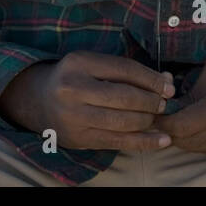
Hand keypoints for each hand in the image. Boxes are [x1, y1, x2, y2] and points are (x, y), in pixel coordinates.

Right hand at [0, 51, 176, 151]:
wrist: (37, 100)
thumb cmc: (74, 78)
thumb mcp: (93, 65)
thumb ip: (127, 71)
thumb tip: (166, 80)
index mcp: (79, 63)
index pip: (125, 70)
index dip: (151, 79)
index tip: (168, 86)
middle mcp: (73, 89)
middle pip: (125, 97)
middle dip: (151, 101)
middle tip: (164, 103)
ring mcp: (74, 116)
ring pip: (123, 121)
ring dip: (148, 121)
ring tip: (157, 117)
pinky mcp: (78, 138)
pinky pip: (118, 142)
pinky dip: (144, 142)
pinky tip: (162, 141)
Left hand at [152, 35, 205, 153]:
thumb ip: (191, 91)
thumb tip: (168, 106)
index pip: (178, 127)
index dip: (159, 121)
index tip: (149, 110)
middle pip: (185, 142)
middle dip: (167, 130)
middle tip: (156, 113)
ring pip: (198, 148)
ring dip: (183, 136)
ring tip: (174, 116)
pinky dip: (200, 138)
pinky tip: (195, 121)